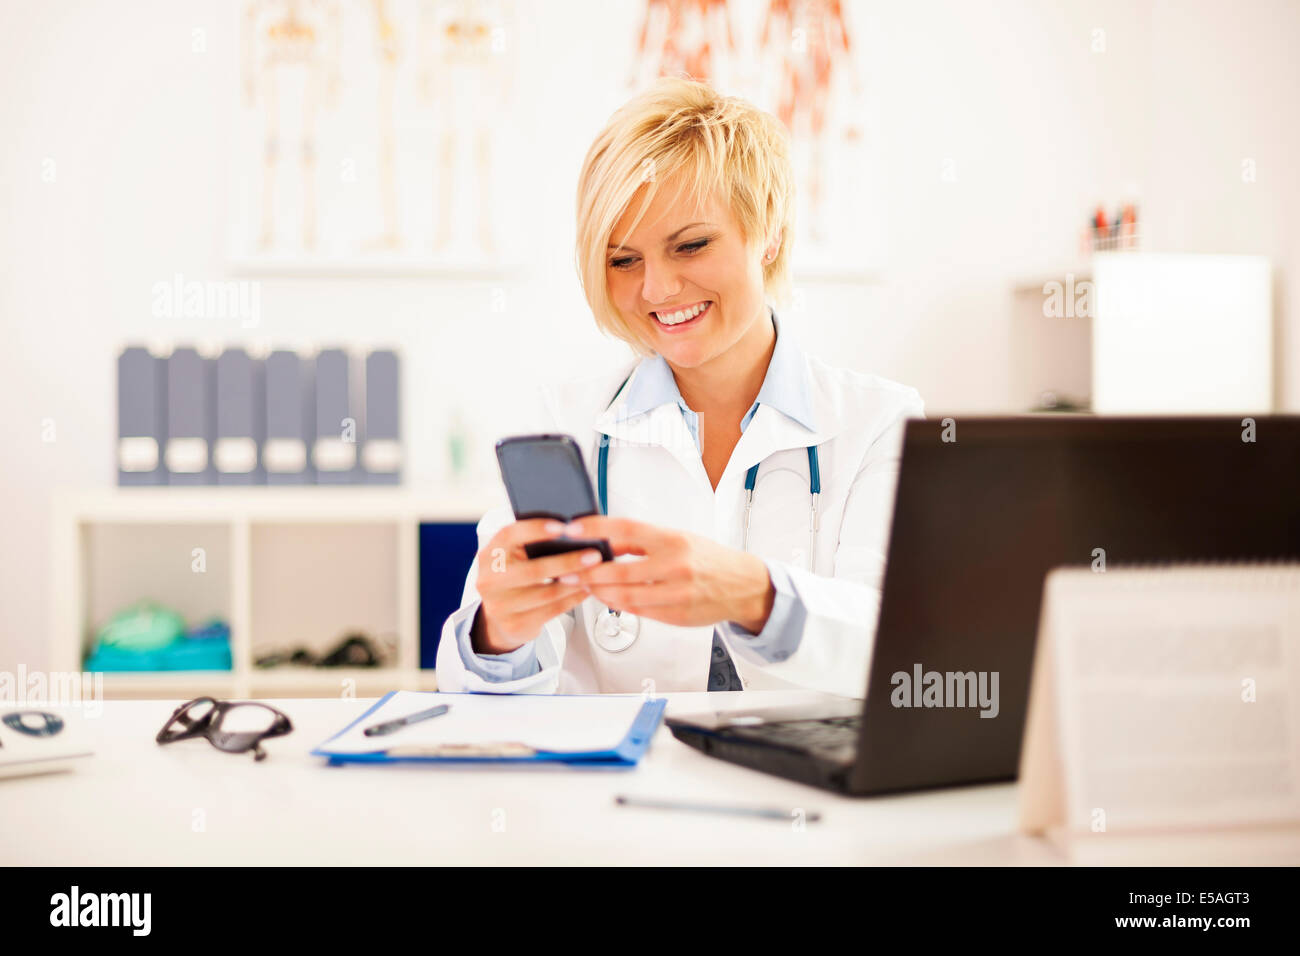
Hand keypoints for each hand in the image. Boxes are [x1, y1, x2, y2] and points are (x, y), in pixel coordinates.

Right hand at [472, 519, 600, 653]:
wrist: (498, 617)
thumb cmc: (512, 577)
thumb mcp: (512, 557)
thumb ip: (530, 544)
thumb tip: (570, 530)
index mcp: (489, 554)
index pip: (510, 535)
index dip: (536, 529)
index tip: (564, 527)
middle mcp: (489, 580)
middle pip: (534, 570)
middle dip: (568, 562)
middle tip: (593, 555)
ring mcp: (500, 606)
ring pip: (547, 593)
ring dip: (575, 582)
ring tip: (595, 573)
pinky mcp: (516, 624)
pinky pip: (552, 610)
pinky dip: (573, 599)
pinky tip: (586, 590)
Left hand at [564, 516, 774, 632]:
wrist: (744, 586)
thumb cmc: (709, 559)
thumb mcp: (678, 538)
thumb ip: (642, 542)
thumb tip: (605, 542)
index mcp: (674, 540)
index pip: (626, 530)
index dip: (595, 529)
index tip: (571, 529)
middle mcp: (675, 566)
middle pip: (619, 572)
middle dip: (587, 572)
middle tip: (567, 569)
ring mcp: (676, 594)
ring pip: (625, 597)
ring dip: (599, 592)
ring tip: (584, 586)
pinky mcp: (676, 616)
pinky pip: (638, 611)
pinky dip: (618, 605)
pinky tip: (607, 598)